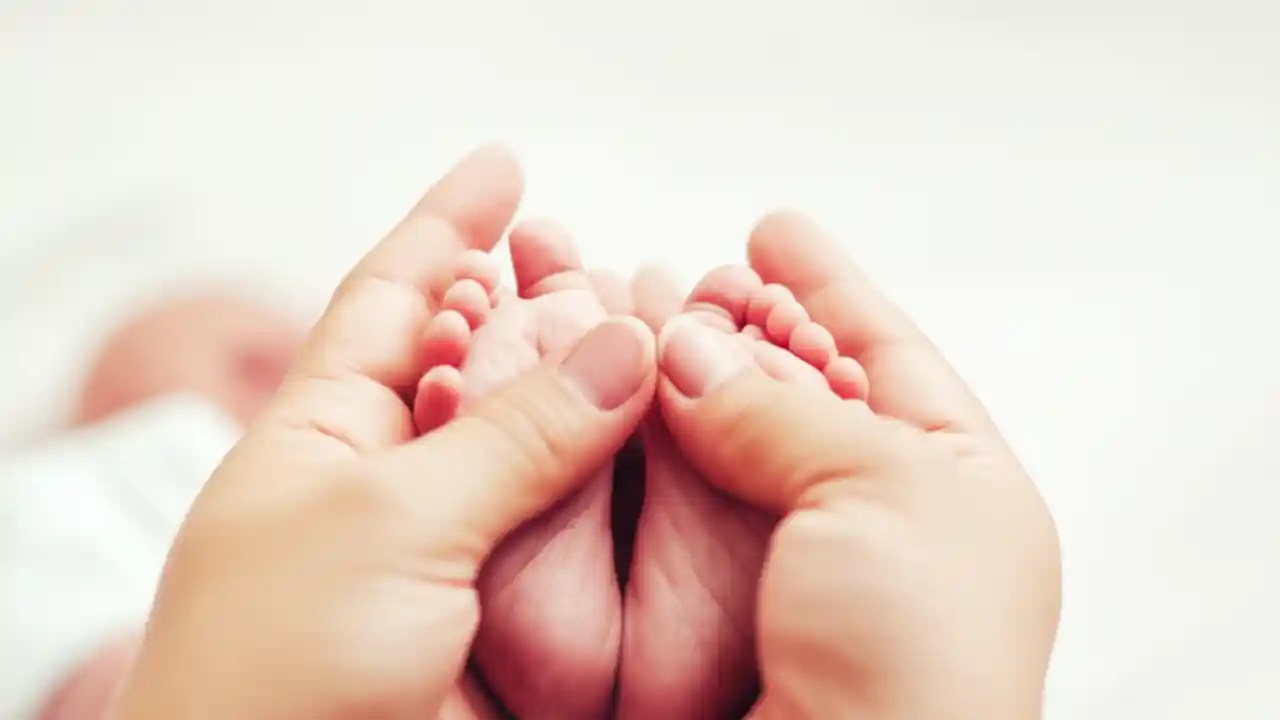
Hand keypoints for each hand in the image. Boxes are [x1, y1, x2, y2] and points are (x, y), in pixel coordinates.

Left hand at [110, 145, 657, 719]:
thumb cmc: (274, 676)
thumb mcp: (389, 525)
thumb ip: (513, 433)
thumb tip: (621, 345)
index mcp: (326, 436)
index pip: (392, 298)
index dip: (448, 227)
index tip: (505, 169)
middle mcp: (396, 484)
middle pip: (482, 365)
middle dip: (543, 306)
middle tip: (615, 261)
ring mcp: (458, 551)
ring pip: (544, 450)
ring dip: (599, 399)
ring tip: (660, 336)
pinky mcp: (515, 619)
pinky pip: (579, 534)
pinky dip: (624, 493)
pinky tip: (672, 451)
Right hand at [654, 213, 1060, 718]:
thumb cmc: (921, 673)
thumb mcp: (886, 494)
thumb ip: (783, 411)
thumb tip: (692, 350)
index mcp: (949, 486)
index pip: (885, 356)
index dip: (828, 286)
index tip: (771, 230)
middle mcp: (865, 526)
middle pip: (787, 393)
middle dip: (728, 326)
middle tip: (671, 272)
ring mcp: (778, 570)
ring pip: (710, 447)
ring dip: (662, 379)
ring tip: (613, 311)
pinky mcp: (701, 612)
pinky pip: (657, 508)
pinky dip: (622, 450)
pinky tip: (592, 403)